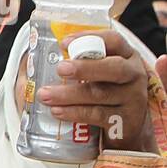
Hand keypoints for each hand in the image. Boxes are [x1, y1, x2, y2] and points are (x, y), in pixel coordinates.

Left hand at [39, 29, 151, 151]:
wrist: (128, 128)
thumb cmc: (105, 94)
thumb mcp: (99, 75)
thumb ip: (78, 64)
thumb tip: (35, 60)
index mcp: (126, 56)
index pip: (113, 41)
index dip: (90, 39)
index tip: (64, 43)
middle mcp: (133, 74)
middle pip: (114, 68)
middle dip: (85, 67)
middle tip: (60, 69)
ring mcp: (133, 98)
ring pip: (100, 94)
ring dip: (68, 94)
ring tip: (44, 95)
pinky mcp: (126, 120)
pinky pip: (97, 115)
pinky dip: (75, 113)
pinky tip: (57, 111)